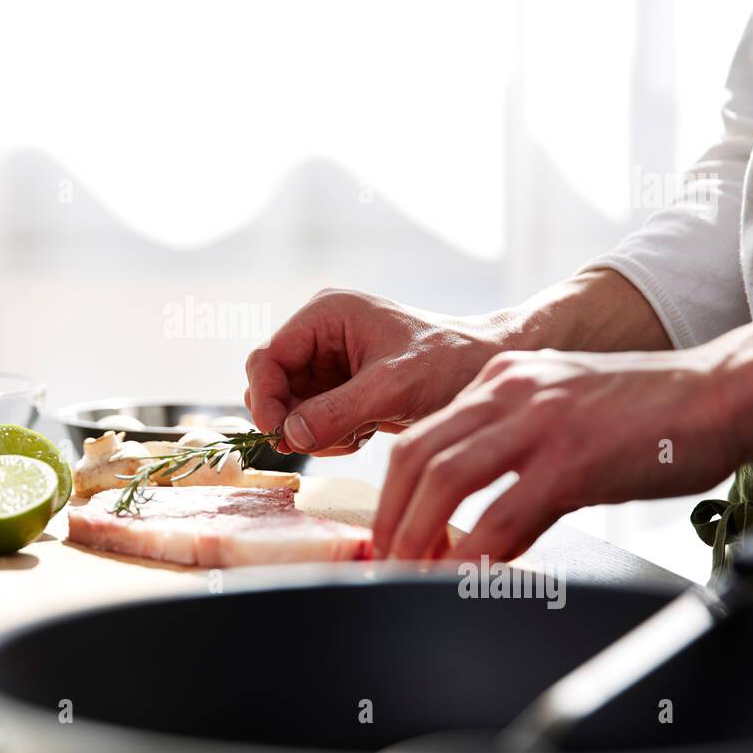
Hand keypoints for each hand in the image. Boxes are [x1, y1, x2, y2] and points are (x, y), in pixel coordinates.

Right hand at [244, 288, 507, 454]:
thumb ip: (336, 410)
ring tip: (360, 432)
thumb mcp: (392, 386)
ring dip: (317, 432)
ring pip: (290, 410)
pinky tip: (366, 432)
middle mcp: (320, 335)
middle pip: (273, 387)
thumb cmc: (449, 363)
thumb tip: (288, 436)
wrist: (487, 370)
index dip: (265, 399)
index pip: (267, 359)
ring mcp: (328, 364)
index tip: (280, 437)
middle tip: (335, 438)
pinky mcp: (340, 390)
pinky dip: (332, 437)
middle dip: (296, 420)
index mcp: (325, 315)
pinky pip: (312, 422)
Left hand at [373, 347, 740, 560]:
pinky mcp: (574, 458)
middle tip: (385, 559)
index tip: (389, 530)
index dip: (393, 491)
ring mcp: (539, 422)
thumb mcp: (561, 409)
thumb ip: (513, 448)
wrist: (721, 391)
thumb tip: (482, 520)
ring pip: (445, 480)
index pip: (420, 434)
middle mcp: (509, 391)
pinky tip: (472, 575)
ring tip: (412, 571)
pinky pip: (506, 513)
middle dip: (389, 516)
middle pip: (415, 455)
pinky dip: (478, 551)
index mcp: (500, 379)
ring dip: (418, 534)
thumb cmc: (650, 409)